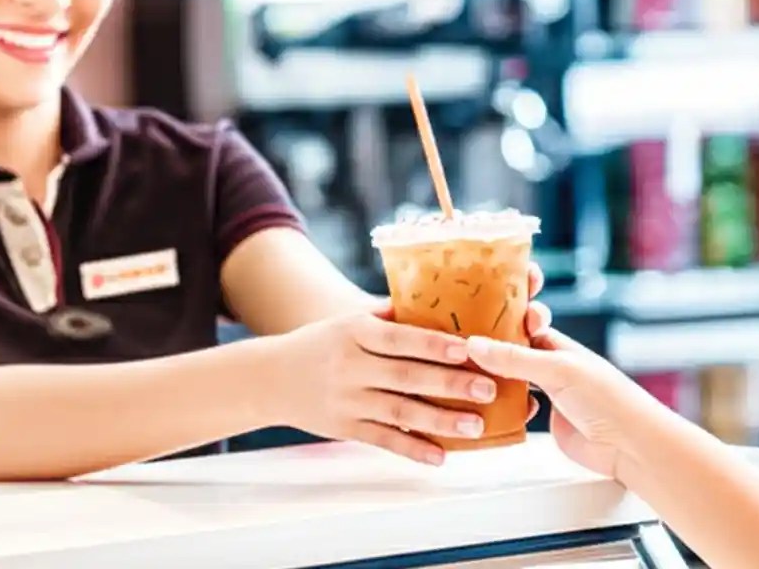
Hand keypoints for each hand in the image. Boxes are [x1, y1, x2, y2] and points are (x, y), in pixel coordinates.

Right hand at [266, 310, 497, 465]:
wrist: (270, 378)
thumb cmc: (320, 344)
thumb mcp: (346, 322)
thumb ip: (387, 316)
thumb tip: (435, 302)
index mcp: (354, 332)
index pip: (399, 338)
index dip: (433, 344)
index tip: (467, 348)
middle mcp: (350, 366)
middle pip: (406, 376)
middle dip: (450, 383)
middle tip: (488, 388)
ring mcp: (347, 400)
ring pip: (400, 411)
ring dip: (441, 420)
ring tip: (476, 425)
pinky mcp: (344, 428)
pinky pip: (384, 440)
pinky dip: (412, 449)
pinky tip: (440, 456)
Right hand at [466, 314, 659, 479]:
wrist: (628, 446)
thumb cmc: (607, 398)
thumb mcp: (557, 369)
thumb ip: (515, 358)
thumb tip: (474, 345)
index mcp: (554, 342)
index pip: (520, 321)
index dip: (499, 314)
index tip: (469, 311)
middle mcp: (546, 363)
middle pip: (508, 349)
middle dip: (487, 346)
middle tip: (455, 342)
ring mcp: (542, 390)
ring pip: (506, 378)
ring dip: (488, 376)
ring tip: (457, 370)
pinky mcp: (538, 418)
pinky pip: (509, 406)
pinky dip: (495, 404)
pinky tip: (476, 402)